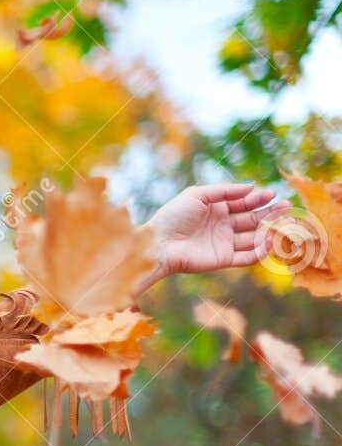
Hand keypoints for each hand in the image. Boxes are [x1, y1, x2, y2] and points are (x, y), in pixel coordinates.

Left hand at [137, 182, 289, 291]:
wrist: (159, 243)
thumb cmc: (174, 216)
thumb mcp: (197, 195)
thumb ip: (225, 191)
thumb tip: (251, 186)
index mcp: (216, 209)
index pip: (244, 203)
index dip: (258, 198)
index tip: (272, 194)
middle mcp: (223, 226)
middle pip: (253, 219)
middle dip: (271, 213)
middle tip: (287, 206)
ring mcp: (224, 243)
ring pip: (254, 237)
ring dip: (269, 231)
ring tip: (282, 222)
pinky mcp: (223, 259)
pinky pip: (247, 256)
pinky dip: (259, 251)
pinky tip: (268, 241)